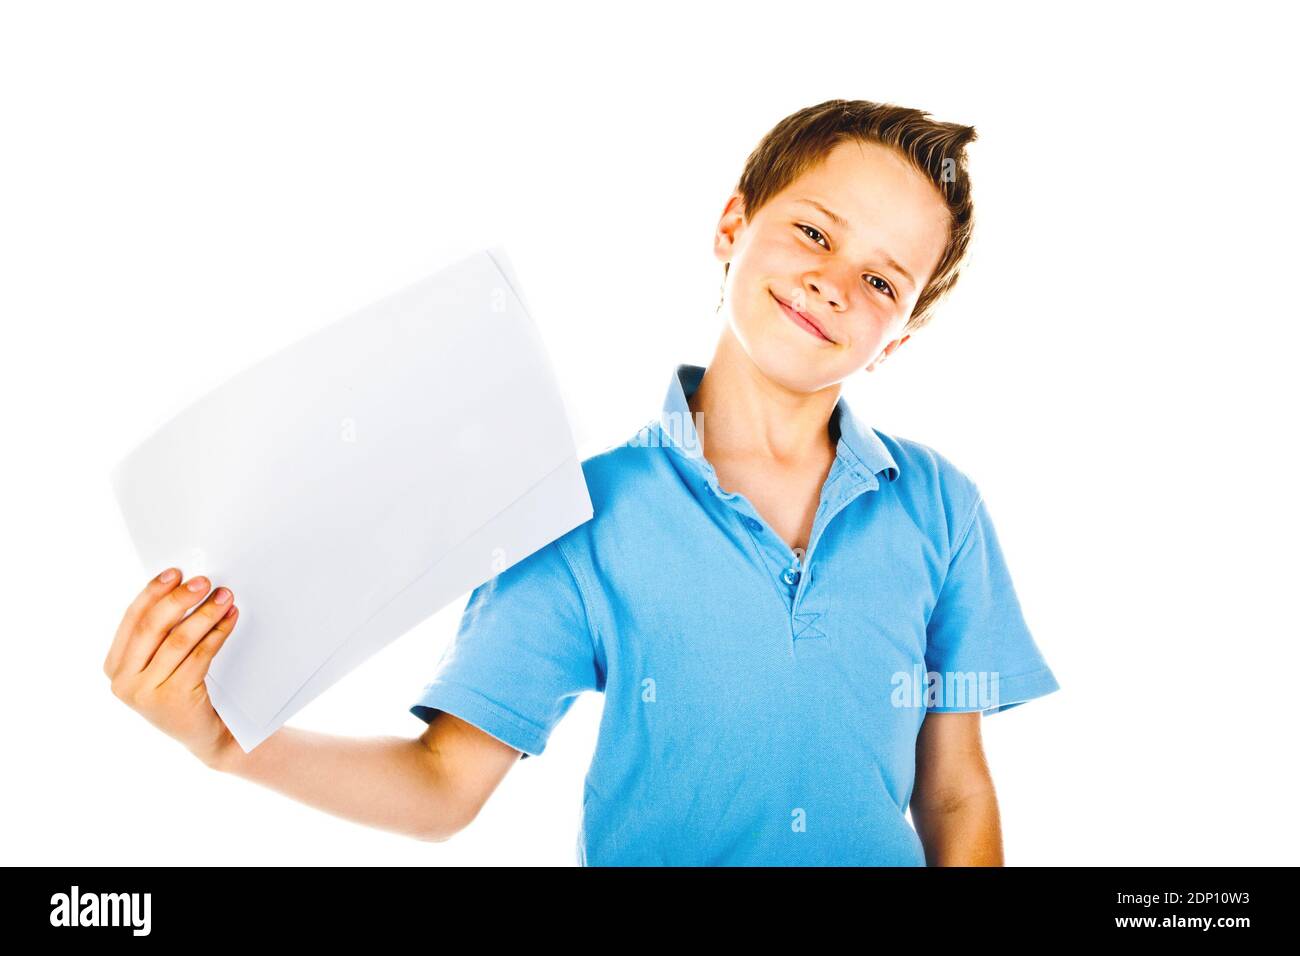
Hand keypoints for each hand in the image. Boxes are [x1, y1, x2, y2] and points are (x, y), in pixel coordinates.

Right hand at [104, 568, 241, 769]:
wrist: (208, 735)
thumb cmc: (186, 691)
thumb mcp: (163, 664)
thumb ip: (161, 634)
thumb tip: (183, 586)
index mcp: (114, 666)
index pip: (133, 620)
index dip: (153, 592)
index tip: (175, 572)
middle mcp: (123, 681)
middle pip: (152, 627)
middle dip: (179, 599)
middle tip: (204, 582)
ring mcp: (145, 693)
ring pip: (178, 640)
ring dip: (204, 614)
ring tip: (225, 597)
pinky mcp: (172, 699)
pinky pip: (199, 656)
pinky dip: (217, 633)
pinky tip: (229, 620)